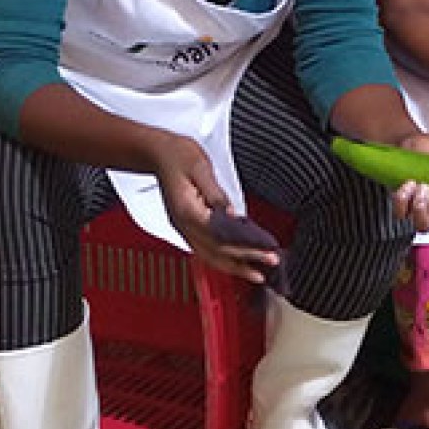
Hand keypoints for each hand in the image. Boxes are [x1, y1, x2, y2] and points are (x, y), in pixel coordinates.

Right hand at [152, 136, 278, 283]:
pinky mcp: (186, 226)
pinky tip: (236, 263)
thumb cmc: (177, 155)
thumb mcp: (200, 168)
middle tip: (271, 261)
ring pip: (210, 256)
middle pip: (218, 251)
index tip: (265, 249)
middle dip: (246, 260)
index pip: (222, 237)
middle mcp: (184, 225)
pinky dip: (222, 259)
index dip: (245, 246)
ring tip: (256, 274)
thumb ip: (216, 194)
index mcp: (188, 211)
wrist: (157, 153)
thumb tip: (232, 214)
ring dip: (234, 267)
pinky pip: (205, 250)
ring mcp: (184, 228)